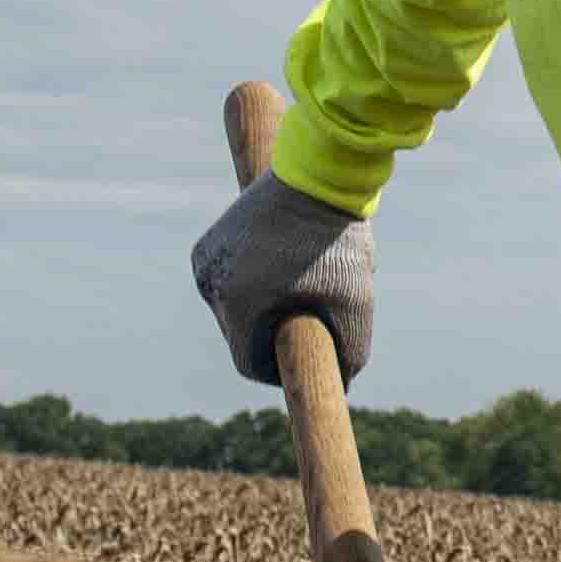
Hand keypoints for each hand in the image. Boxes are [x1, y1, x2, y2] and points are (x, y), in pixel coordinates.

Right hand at [190, 171, 373, 384]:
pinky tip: (279, 271)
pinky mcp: (206, 246)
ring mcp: (204, 262)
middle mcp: (211, 283)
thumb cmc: (339, 243)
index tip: (308, 359)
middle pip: (240, 337)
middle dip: (273, 336)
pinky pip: (226, 284)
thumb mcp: (356, 304)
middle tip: (310, 319)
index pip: (250, 363)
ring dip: (261, 311)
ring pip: (231, 311)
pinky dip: (250, 287)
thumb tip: (344, 384)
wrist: (320, 177)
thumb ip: (351, 353)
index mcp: (239, 301)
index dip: (280, 371)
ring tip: (299, 289)